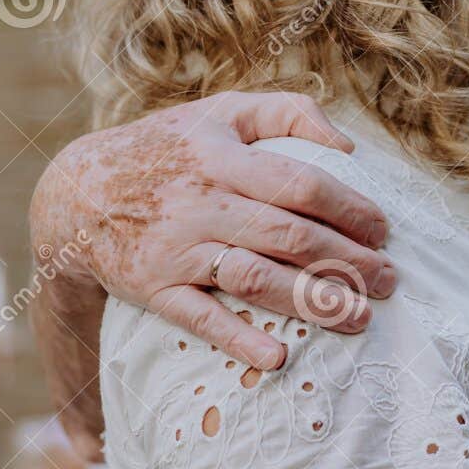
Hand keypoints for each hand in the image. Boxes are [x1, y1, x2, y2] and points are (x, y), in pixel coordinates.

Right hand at [31, 91, 395, 364]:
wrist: (79, 192)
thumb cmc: (171, 148)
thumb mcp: (224, 111)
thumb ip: (290, 113)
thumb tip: (349, 147)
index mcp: (224, 158)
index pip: (301, 184)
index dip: (350, 209)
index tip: (383, 231)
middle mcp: (203, 204)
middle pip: (288, 235)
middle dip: (347, 261)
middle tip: (390, 281)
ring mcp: (177, 249)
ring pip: (253, 278)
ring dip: (311, 301)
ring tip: (359, 317)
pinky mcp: (154, 288)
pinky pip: (199, 318)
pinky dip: (237, 338)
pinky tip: (278, 357)